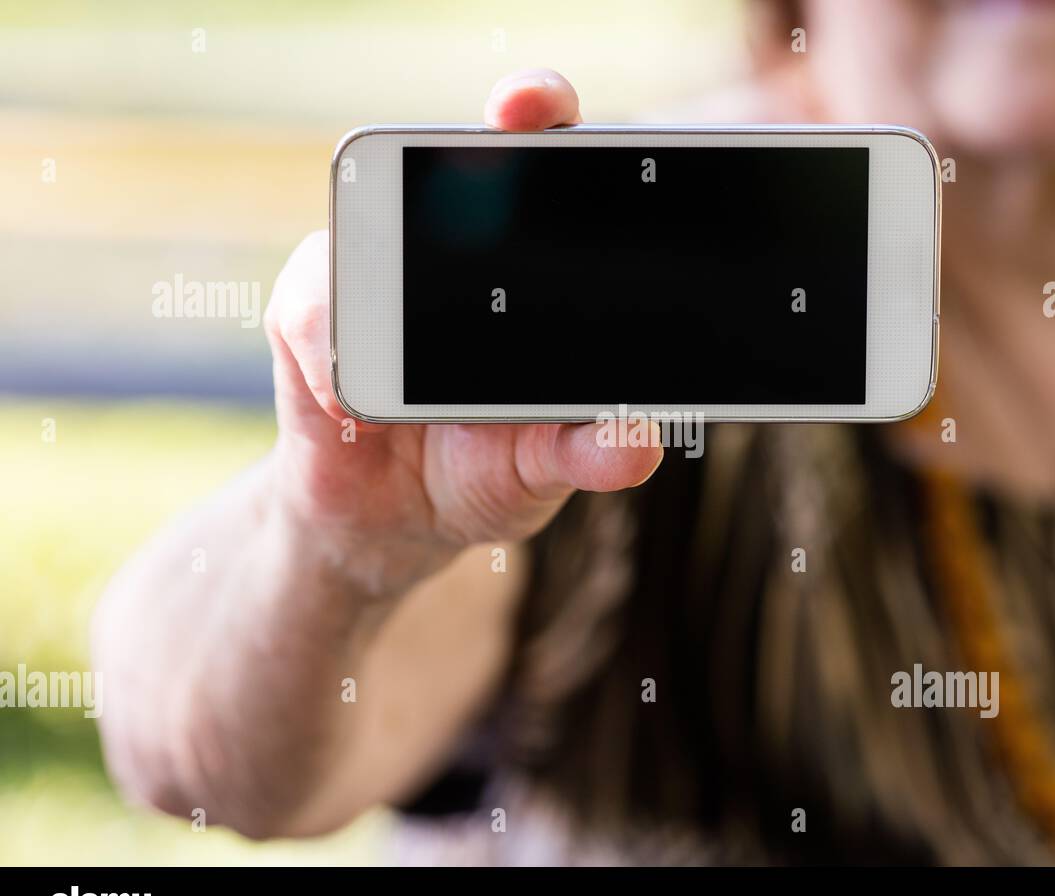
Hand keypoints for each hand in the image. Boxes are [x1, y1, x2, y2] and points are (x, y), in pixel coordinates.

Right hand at [262, 69, 661, 597]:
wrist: (391, 524)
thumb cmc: (483, 473)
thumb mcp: (546, 468)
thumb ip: (590, 451)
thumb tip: (641, 441)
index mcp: (518, 270)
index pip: (531, 166)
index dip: (535, 118)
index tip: (533, 109)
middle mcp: (440, 253)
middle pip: (445, 162)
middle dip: (459, 145)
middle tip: (496, 131)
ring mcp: (370, 274)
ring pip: (365, 229)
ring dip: (382, 275)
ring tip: (409, 370)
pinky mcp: (309, 315)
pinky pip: (312, 310)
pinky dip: (334, 356)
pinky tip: (358, 410)